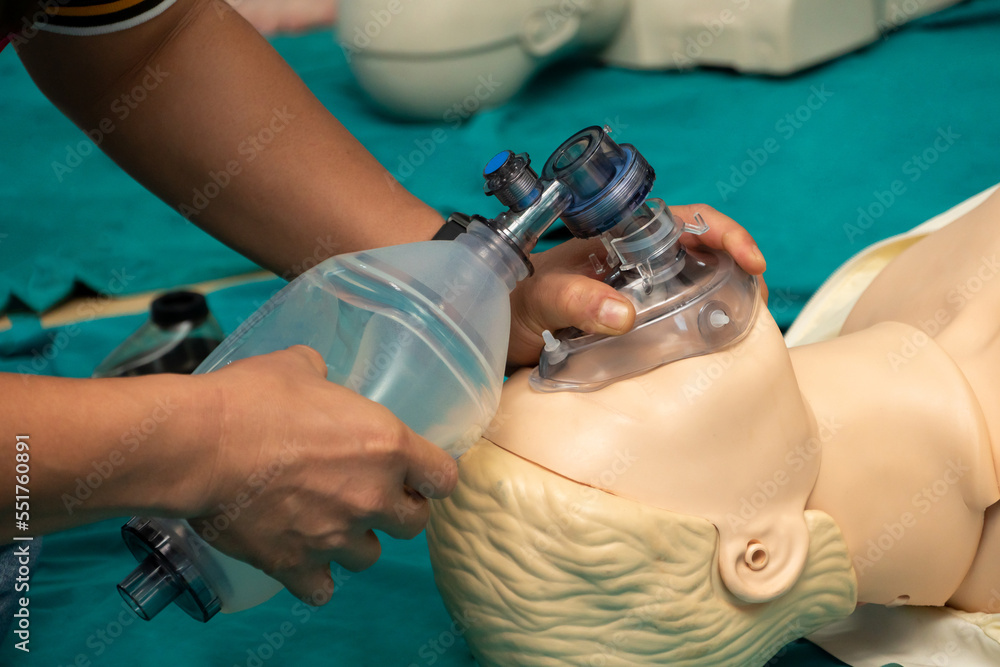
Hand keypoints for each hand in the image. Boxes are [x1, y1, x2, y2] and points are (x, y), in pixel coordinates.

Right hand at [190, 346, 456, 601]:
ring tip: (329, 523)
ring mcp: (336, 536)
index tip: (415, 474)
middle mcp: (372, 496)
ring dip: (354, 542)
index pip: (443, 478)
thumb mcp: (298, 366)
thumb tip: (317, 376)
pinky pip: (321, 589)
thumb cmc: (252, 398)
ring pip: (369, 557)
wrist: (201, 446)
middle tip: (369, 495)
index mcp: (388, 446)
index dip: (431, 477)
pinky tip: (301, 557)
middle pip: (413, 524)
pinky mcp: (296, 564)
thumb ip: (321, 375)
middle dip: (396, 511)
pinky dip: (314, 578)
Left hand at [506, 204, 767, 367]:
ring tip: (745, 316)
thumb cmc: (509, 301)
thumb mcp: (538, 300)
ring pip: (694, 277)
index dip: (722, 231)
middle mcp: (630, 257)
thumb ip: (573, 301)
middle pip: (700, 247)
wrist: (488, 325)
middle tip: (757, 295)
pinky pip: (676, 309)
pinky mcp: (631, 318)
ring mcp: (633, 287)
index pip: (683, 218)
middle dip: (737, 264)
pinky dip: (700, 318)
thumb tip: (624, 314)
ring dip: (725, 290)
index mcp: (616, 237)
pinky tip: (709, 339)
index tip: (748, 258)